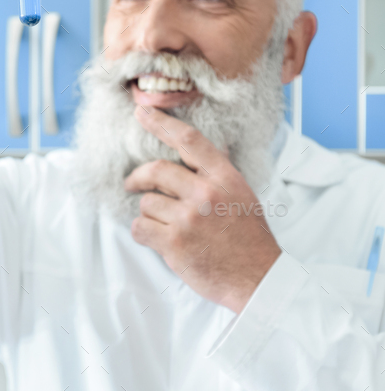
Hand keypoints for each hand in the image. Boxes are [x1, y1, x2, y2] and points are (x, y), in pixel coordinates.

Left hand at [124, 106, 280, 313]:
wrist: (257, 279)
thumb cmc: (249, 239)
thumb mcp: (242, 196)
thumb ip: (217, 175)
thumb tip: (195, 150)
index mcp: (225, 178)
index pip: (189, 140)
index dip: (162, 122)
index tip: (143, 111)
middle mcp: (206, 194)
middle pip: (156, 170)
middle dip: (138, 177)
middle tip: (132, 183)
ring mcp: (189, 219)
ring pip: (146, 203)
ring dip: (148, 214)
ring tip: (164, 226)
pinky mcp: (174, 243)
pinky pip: (140, 227)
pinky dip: (143, 233)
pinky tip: (158, 239)